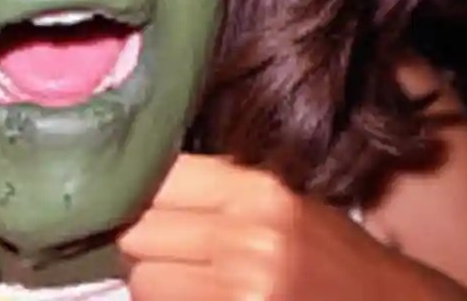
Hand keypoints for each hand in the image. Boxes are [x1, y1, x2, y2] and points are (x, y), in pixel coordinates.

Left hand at [117, 154, 466, 299]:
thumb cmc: (331, 255)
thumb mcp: (282, 202)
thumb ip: (216, 191)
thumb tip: (135, 185)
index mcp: (258, 191)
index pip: (157, 178)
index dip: (141, 193)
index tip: (141, 202)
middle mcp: (246, 239)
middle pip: (138, 233)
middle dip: (143, 243)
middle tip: (168, 250)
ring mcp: (240, 291)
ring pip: (143, 281)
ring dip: (154, 283)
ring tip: (189, 281)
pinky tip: (202, 299)